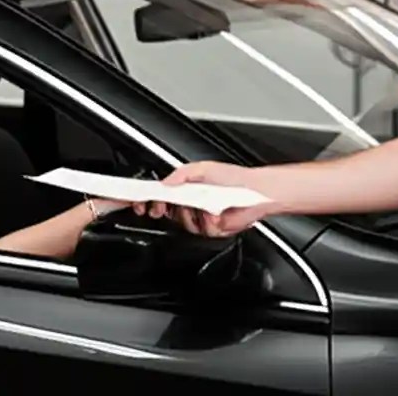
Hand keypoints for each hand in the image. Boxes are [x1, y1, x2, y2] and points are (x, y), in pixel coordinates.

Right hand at [131, 161, 273, 237]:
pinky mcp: (212, 229)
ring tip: (201, 203)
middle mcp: (193, 204)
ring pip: (184, 223)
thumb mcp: (204, 168)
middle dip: (163, 210)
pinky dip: (207, 221)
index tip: (143, 201)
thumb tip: (165, 182)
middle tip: (159, 207)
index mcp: (188, 189)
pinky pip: (202, 230)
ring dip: (190, 214)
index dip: (151, 200)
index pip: (163, 196)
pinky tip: (214, 212)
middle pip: (169, 212)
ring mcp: (201, 218)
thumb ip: (182, 174)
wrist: (254, 192)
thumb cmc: (234, 178)